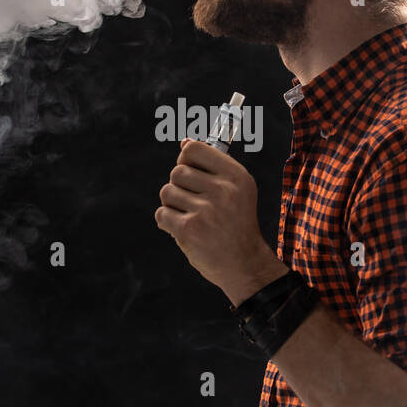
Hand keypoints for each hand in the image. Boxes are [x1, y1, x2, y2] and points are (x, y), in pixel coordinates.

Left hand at [154, 138, 289, 304]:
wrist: (244, 264)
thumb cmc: (236, 224)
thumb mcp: (238, 190)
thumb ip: (212, 165)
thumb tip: (184, 142)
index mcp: (236, 176)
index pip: (194, 149)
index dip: (186, 160)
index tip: (192, 172)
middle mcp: (223, 191)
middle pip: (177, 172)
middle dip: (179, 186)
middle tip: (193, 202)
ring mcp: (205, 210)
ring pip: (167, 192)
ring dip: (173, 205)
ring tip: (190, 216)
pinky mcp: (189, 230)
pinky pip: (162, 214)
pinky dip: (168, 222)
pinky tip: (184, 229)